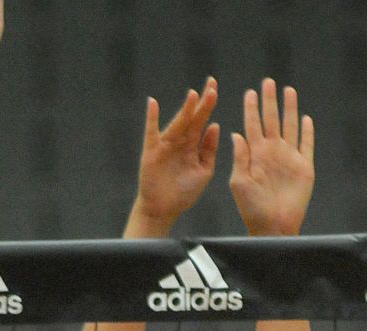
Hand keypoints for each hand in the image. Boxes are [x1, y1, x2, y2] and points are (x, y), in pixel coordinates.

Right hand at [131, 80, 219, 233]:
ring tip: (193, 95)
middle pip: (191, 118)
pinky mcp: (151, 152)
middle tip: (211, 84)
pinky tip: (153, 103)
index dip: (208, 105)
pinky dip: (151, 118)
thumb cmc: (183, 193)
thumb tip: (214, 126)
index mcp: (192, 145)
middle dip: (201, 102)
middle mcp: (179, 141)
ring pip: (177, 124)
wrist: (164, 209)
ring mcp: (165, 145)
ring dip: (185, 110)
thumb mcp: (203, 172)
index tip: (215, 88)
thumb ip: (209, 150)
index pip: (202, 120)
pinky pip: (151, 132)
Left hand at [229, 80, 313, 236]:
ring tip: (287, 90)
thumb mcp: (239, 183)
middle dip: (269, 101)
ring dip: (289, 109)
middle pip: (271, 120)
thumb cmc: (251, 209)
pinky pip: (307, 146)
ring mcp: (289, 158)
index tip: (249, 92)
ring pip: (290, 127)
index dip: (251, 109)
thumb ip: (239, 158)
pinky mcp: (304, 168)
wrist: (272, 227)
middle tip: (267, 82)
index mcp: (255, 154)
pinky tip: (306, 119)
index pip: (253, 125)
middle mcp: (272, 152)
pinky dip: (307, 132)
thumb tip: (236, 133)